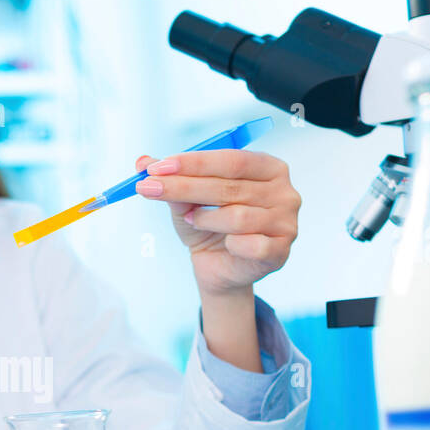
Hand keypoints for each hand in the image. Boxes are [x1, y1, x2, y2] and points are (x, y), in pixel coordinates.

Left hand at [133, 149, 300, 297]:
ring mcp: (287, 222)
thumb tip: (142, 162)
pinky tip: (224, 243)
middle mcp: (284, 192)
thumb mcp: (187, 201)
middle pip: (230, 186)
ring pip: (238, 216)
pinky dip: (231, 243)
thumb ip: (171, 179)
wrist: (219, 269)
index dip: (193, 163)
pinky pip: (250, 244)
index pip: (231, 160)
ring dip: (206, 219)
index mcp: (268, 168)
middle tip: (149, 188)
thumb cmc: (209, 227)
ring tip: (193, 220)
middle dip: (184, 187)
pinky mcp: (281, 251)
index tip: (156, 167)